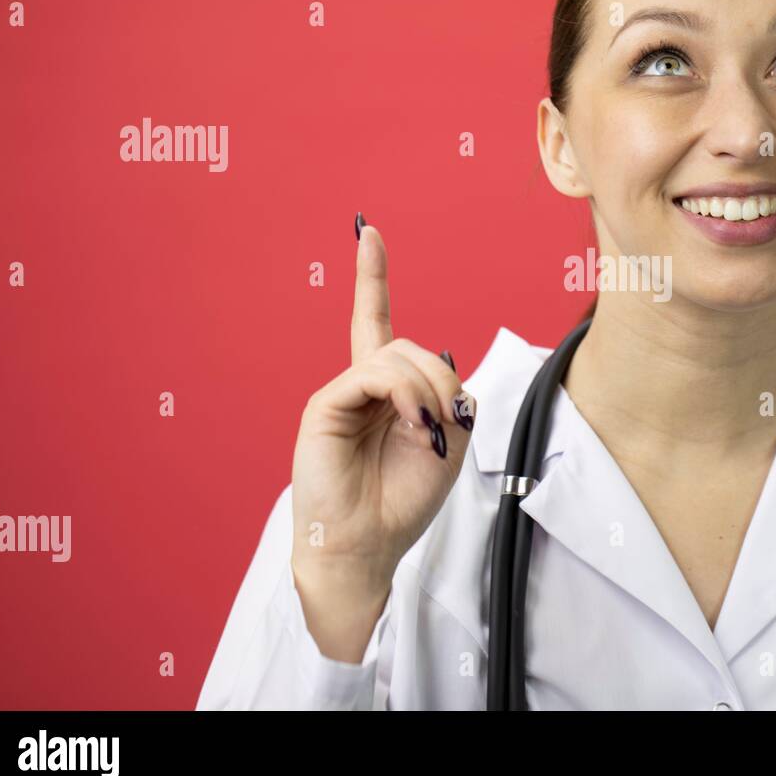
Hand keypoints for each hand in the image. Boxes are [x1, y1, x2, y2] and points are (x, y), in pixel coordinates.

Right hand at [288, 213, 475, 660]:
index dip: (372, 276)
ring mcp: (341, 394)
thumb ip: (449, 395)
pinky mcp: (326, 406)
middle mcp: (361, 386)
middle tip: (448, 424)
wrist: (368, 544)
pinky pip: (376, 376)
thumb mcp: (448, 442)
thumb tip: (439, 362)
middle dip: (442, 379)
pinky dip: (407, 397)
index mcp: (387, 392)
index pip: (377, 322)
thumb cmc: (404, 499)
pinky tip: (415, 427)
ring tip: (428, 435)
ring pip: (399, 358)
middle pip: (410, 347)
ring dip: (429, 393)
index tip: (369, 231)